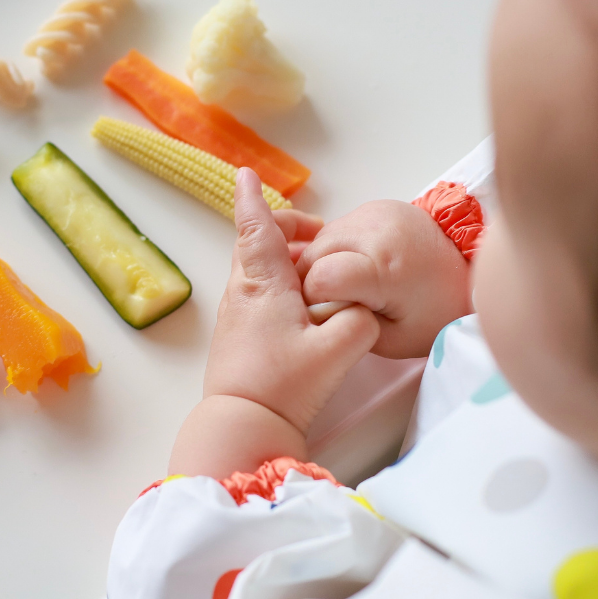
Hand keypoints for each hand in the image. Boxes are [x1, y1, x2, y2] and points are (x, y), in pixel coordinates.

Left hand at [203, 170, 379, 435]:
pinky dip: (278, 284)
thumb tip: (361, 308)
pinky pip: (257, 294)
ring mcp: (236, 315)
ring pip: (255, 270)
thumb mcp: (339, 349)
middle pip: (254, 244)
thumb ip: (360, 320)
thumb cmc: (283, 385)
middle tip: (316, 233)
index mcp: (263, 283)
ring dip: (282, 259)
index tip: (244, 174)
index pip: (256, 228)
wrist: (241, 424)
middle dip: (281, 228)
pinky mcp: (238, 336)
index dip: (252, 199)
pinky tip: (303, 305)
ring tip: (317, 270)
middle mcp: (243, 292)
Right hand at [296, 199, 471, 358]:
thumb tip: (316, 308)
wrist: (469, 272)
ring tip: (345, 284)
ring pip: (319, 239)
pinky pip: (336, 228)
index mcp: (384, 268)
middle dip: (313, 281)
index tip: (331, 312)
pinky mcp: (375, 206)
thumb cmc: (435, 313)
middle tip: (334, 301)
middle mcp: (377, 231)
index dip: (316, 299)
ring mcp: (375, 213)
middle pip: (313, 255)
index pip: (320, 278)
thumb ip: (348, 325)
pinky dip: (335, 249)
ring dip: (321, 263)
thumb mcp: (392, 339)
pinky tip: (354, 264)